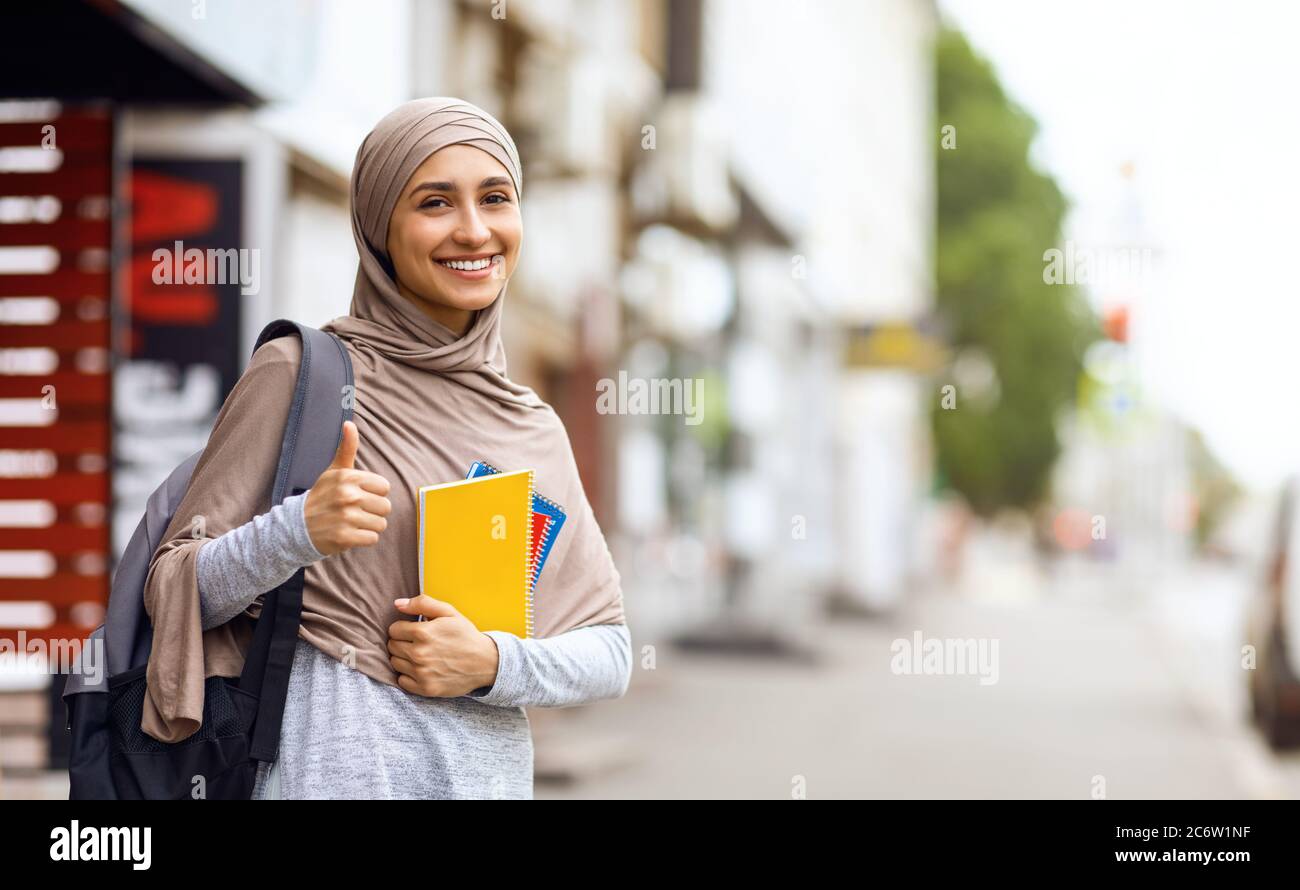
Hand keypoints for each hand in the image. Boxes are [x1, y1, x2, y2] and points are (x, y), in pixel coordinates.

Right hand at [304, 420, 392, 555]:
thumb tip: (349, 423)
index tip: (359, 495)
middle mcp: (347, 496)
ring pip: (381, 524)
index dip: (374, 493)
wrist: (297, 526)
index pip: (384, 487)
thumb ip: (346, 448)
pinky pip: (373, 539)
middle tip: (355, 511)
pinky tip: (349, 533)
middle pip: (385, 507)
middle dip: (373, 511)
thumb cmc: (322, 496)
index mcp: (348, 478)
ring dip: (369, 526)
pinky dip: (363, 539)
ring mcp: (346, 517)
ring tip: (352, 522)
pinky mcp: (344, 537)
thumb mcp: (334, 471)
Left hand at [388, 596, 499, 696]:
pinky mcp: (425, 688)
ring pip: (395, 663)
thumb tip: (397, 604)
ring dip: (404, 658)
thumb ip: (422, 604)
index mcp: (423, 633)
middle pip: (392, 646)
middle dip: (401, 642)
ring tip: (420, 655)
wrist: (486, 662)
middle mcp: (419, 654)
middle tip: (417, 642)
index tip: (413, 630)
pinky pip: (401, 681)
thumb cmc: (466, 635)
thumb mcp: (449, 612)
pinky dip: (408, 675)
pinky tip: (421, 668)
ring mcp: (421, 673)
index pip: (393, 629)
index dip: (403, 628)